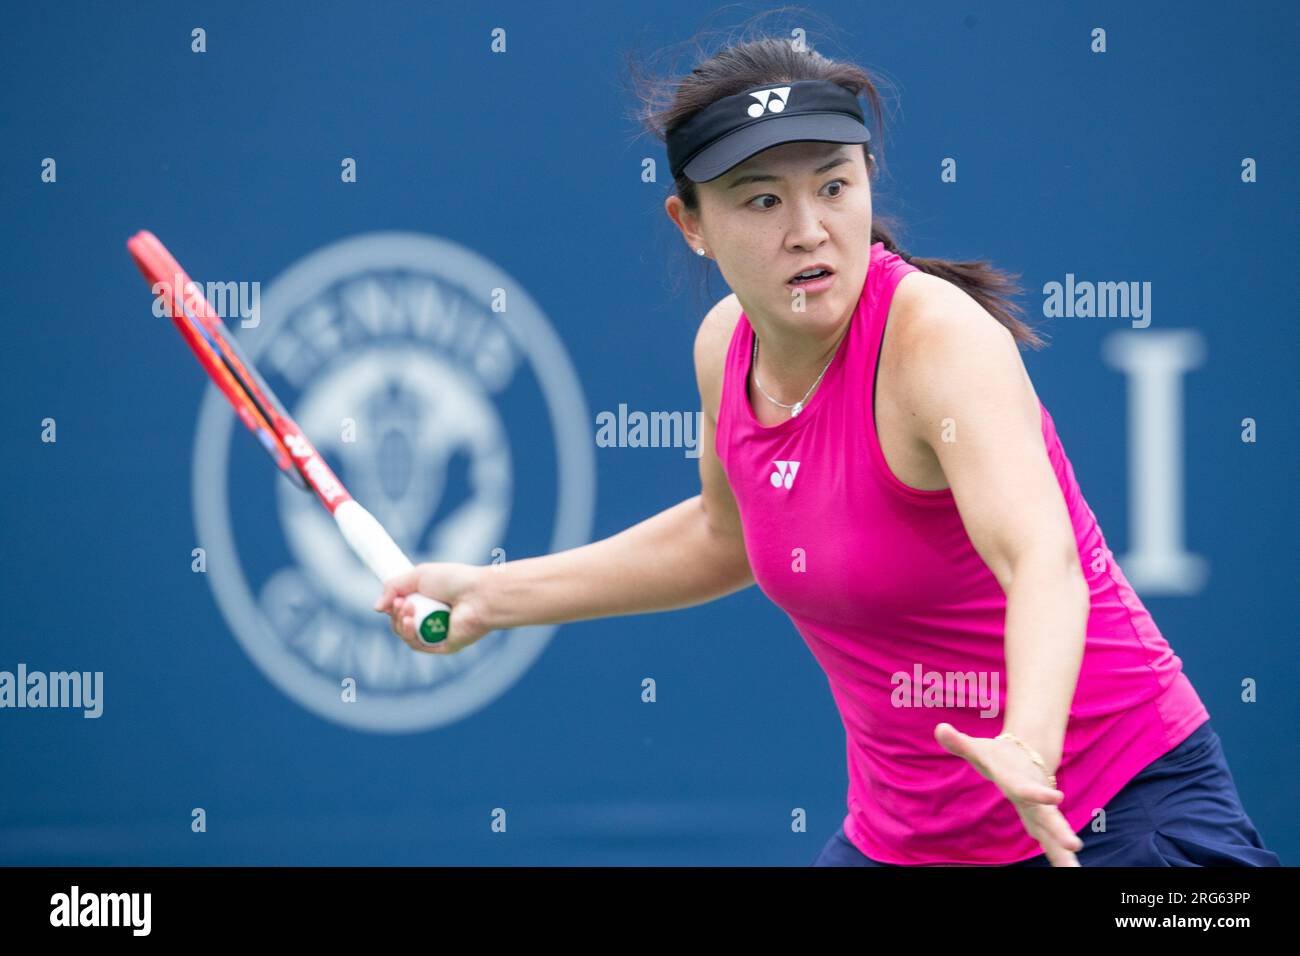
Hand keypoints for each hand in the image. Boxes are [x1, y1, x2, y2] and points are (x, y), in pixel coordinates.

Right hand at [373, 562, 490, 654]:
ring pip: (406, 634)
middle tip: (401, 602)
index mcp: (428, 600)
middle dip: (396, 613)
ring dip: (400, 622)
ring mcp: (436, 633)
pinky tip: (409, 621)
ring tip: (407, 607)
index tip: (393, 596)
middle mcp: (432, 617)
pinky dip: (409, 634)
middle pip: (401, 622)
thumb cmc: (455, 581)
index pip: (402, 607)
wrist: (479, 594)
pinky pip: (418, 645)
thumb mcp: (418, 575)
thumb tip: (376, 608)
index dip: (393, 604)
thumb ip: (394, 587)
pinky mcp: (442, 646)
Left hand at [934, 722, 1082, 866]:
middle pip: (1047, 817)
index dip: (1039, 794)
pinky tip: (1071, 871)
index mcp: (1018, 782)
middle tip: (1075, 846)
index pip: (1027, 789)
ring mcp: (1039, 812)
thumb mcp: (977, 749)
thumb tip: (940, 729)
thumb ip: (959, 743)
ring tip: (1075, 869)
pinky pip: (1051, 843)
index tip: (1058, 798)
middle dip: (1060, 831)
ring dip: (1063, 852)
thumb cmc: (996, 756)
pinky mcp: (1039, 821)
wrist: (1025, 755)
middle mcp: (1033, 800)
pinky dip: (1061, 858)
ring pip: (1053, 834)